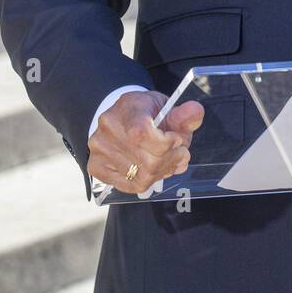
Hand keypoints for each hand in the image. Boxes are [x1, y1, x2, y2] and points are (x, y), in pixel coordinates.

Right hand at [87, 90, 203, 194]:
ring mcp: (99, 148)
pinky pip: (130, 186)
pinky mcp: (96, 166)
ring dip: (163, 172)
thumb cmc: (149, 114)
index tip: (176, 139)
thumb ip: (184, 114)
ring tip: (170, 161)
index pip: (142, 133)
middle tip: (181, 153)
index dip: (165, 143)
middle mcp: (108, 127)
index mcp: (128, 106)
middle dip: (172, 159)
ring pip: (141, 176)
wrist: (125, 118)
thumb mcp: (168, 108)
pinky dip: (148, 181)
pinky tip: (155, 170)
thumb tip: (195, 111)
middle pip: (148, 159)